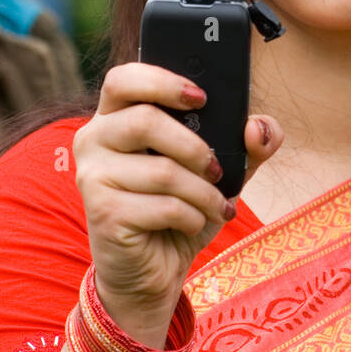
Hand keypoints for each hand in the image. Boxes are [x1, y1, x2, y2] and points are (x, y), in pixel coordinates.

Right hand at [72, 63, 282, 338]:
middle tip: (218, 170)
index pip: (123, 79)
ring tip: (216, 205)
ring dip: (203, 193)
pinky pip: (164, 206)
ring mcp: (92, 176)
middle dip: (196, 148)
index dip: (161, 81)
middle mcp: (94, 139)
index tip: (201, 98)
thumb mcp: (219, 173)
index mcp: (116, 117)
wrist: (151, 272)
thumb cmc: (178, 211)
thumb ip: (246, 144)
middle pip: (145, 121)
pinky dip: (193, 217)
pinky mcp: (102, 212)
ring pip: (163, 170)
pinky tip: (194, 225)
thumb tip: (258, 127)